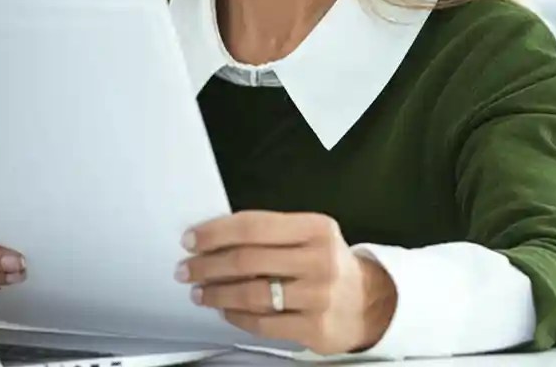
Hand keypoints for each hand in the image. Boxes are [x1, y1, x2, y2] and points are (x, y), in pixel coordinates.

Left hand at [176, 211, 396, 354]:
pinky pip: (264, 323)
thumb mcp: (308, 236)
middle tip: (186, 269)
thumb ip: (269, 234)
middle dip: (208, 265)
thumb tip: (212, 240)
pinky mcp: (316, 329)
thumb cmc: (325, 263)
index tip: (190, 239)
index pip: (253, 226)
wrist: (369, 303)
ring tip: (199, 293)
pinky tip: (225, 311)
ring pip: (252, 294)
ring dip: (217, 294)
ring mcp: (319, 297)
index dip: (215, 232)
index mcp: (315, 228)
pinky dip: (237, 317)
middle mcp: (320, 261)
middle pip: (248, 260)